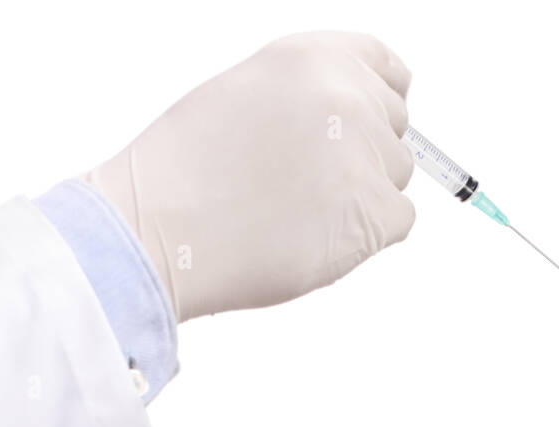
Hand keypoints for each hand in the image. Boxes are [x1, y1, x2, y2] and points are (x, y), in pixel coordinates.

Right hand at [84, 32, 414, 322]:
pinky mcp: (373, 214)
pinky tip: (315, 238)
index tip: (364, 130)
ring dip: (361, 199)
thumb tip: (356, 130)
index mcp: (314, 56)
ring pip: (395, 178)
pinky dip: (366, 238)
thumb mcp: (248, 94)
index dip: (378, 104)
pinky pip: (398, 223)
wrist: (160, 227)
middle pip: (394, 130)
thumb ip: (309, 100)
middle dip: (361, 158)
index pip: (386, 70)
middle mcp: (348, 96)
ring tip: (297, 214)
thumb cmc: (185, 173)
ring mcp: (365, 155)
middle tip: (304, 189)